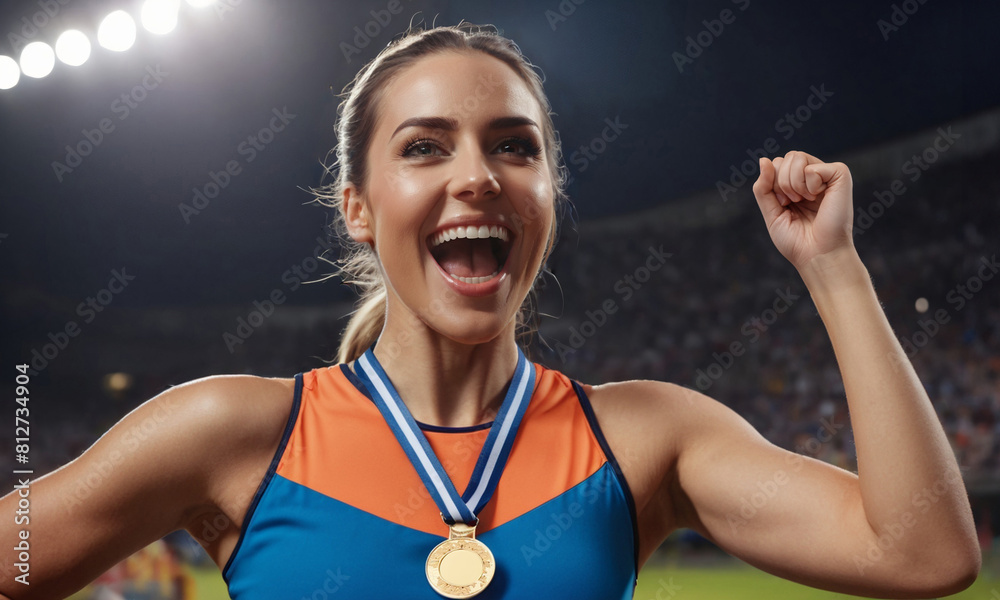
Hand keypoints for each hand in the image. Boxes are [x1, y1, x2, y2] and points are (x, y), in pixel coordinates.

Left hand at [753, 151, 854, 270]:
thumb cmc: (796, 240)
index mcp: (797, 184)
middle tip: (794, 202)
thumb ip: (763, 187)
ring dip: (793, 183)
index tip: (783, 204)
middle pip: (786, 157)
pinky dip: (810, 185)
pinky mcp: (840, 174)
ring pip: (796, 157)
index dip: (772, 183)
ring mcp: (827, 174)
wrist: (817, 255)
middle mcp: (813, 176)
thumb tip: (763, 160)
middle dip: (781, 182)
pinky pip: (812, 168)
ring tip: (805, 200)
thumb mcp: (771, 212)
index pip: (776, 164)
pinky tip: (819, 198)